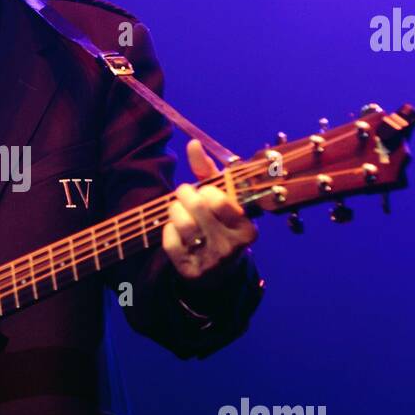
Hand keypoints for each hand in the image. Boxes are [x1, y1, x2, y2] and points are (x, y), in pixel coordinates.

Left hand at [162, 139, 258, 283]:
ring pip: (184, 225)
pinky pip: (171, 243)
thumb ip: (208, 171)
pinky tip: (174, 229)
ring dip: (174, 210)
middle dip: (185, 194)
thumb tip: (193, 143)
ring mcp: (211, 262)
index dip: (206, 191)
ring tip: (176, 208)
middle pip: (198, 210)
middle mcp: (231, 247)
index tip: (204, 190)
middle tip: (184, 192)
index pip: (220, 201)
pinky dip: (168, 231)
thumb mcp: (222, 198)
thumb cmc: (220, 223)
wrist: (218, 270)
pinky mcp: (191, 271)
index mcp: (246, 229)